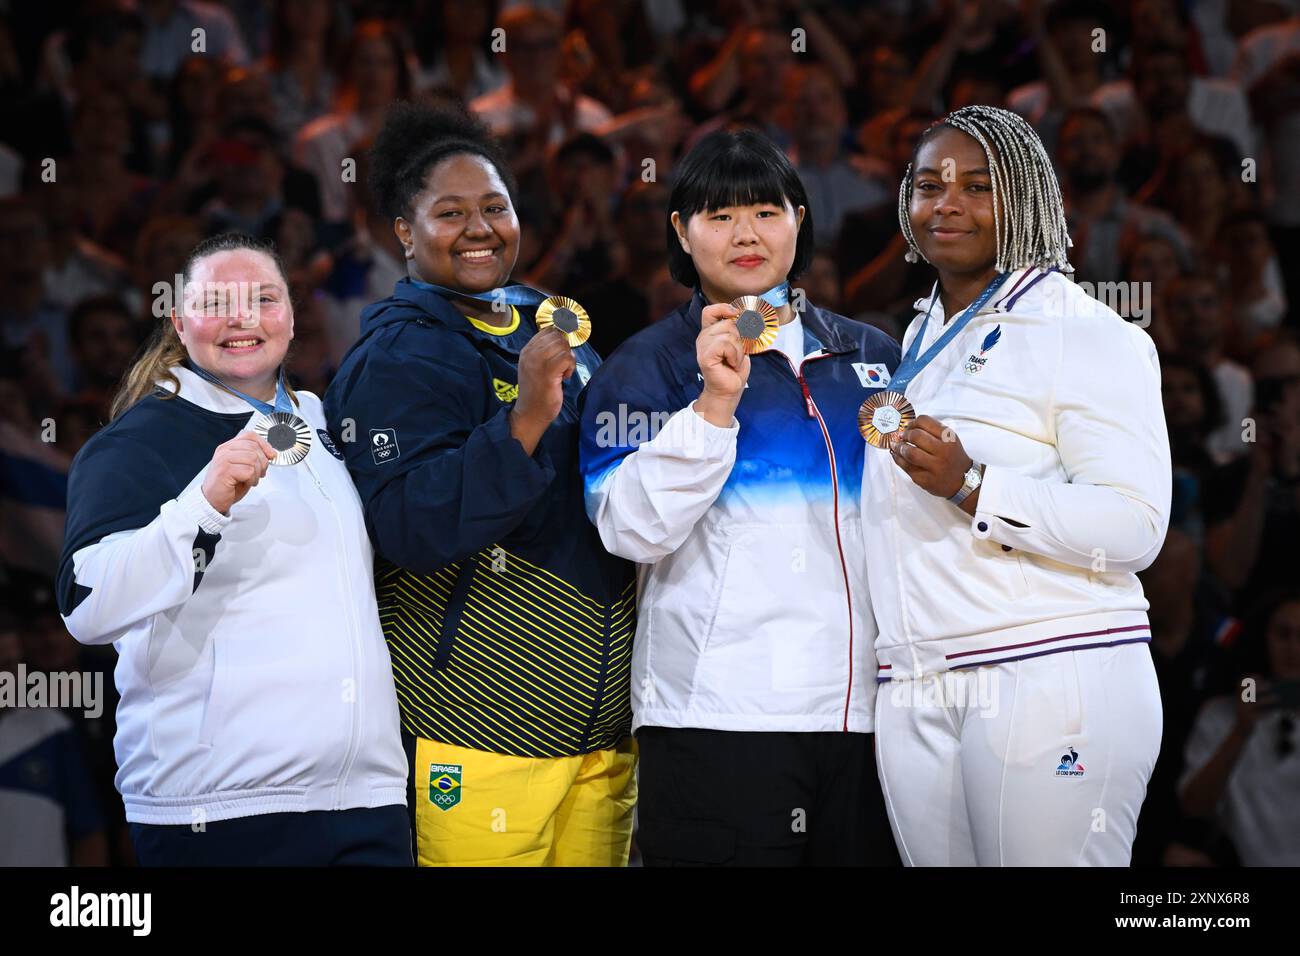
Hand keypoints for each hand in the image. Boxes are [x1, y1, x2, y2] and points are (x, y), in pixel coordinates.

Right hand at [201, 432, 278, 514]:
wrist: (213, 501)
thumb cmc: (228, 485)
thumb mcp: (242, 466)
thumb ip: (253, 456)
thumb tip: (271, 453)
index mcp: (228, 447)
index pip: (249, 435)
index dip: (264, 444)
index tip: (271, 455)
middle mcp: (224, 451)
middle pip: (254, 447)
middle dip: (262, 462)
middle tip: (259, 473)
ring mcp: (223, 460)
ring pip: (253, 458)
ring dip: (256, 472)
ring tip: (251, 479)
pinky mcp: (224, 471)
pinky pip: (248, 471)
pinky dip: (251, 479)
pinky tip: (245, 483)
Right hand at [511, 326, 574, 453]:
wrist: (530, 413)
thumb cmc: (537, 392)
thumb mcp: (536, 367)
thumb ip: (546, 353)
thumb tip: (564, 341)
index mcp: (527, 350)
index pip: (548, 330)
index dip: (560, 339)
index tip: (561, 354)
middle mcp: (530, 353)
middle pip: (557, 336)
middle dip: (565, 349)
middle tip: (563, 365)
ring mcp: (538, 362)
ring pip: (563, 346)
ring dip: (568, 358)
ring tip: (563, 372)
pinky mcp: (548, 372)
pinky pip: (566, 358)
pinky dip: (570, 366)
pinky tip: (565, 376)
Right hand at [695, 303, 749, 425]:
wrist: (729, 389)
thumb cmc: (734, 368)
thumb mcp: (739, 344)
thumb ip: (738, 329)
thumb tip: (746, 317)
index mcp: (710, 332)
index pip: (710, 311)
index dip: (724, 309)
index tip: (736, 316)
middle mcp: (704, 337)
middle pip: (728, 322)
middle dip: (741, 337)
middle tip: (737, 353)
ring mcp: (703, 346)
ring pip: (729, 333)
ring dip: (739, 349)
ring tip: (734, 360)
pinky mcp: (706, 356)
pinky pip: (726, 344)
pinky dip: (734, 355)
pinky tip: (731, 363)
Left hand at [890, 415, 975, 508]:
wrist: (963, 480)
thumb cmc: (953, 458)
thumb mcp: (950, 439)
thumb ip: (932, 431)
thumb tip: (907, 428)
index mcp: (948, 438)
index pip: (924, 421)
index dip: (912, 423)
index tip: (909, 427)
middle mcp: (943, 451)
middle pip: (916, 436)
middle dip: (905, 435)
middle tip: (903, 437)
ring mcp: (934, 467)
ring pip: (910, 453)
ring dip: (900, 448)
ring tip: (899, 447)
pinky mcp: (926, 479)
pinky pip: (906, 467)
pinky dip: (898, 459)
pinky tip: (897, 455)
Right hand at [1232, 675, 1272, 738]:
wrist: (1241, 730)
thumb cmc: (1248, 715)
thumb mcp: (1247, 704)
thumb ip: (1253, 696)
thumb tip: (1269, 689)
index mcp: (1238, 697)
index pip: (1241, 684)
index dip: (1249, 679)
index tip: (1259, 676)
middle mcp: (1239, 703)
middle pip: (1249, 691)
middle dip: (1260, 687)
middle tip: (1270, 685)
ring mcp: (1243, 711)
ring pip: (1256, 703)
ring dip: (1267, 699)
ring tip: (1276, 698)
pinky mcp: (1249, 719)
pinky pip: (1260, 714)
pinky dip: (1268, 712)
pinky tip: (1274, 711)